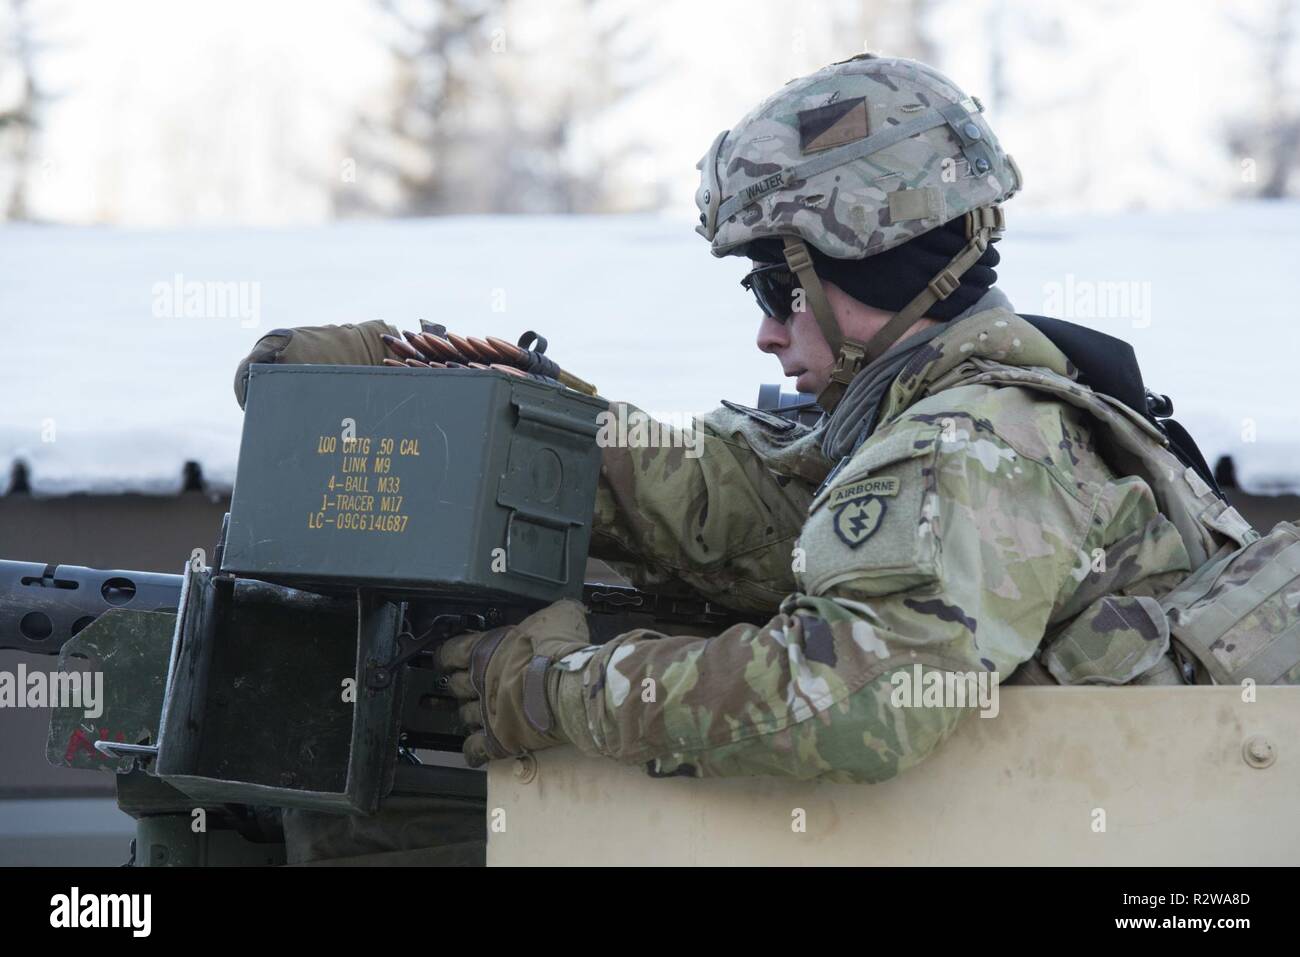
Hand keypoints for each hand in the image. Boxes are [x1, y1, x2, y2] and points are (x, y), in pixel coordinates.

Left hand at [437, 599, 591, 766]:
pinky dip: (473, 749)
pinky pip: (473, 749)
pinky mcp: (498, 739)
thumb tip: (567, 608)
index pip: (450, 652)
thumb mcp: (561, 615)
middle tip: (467, 686)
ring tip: (480, 713)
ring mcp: (486, 712)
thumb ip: (556, 611)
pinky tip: (477, 748)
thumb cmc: (562, 650)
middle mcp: (480, 680)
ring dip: (470, 714)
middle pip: (456, 686)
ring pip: (464, 716)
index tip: (448, 659)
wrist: (570, 687)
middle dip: (461, 686)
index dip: (447, 656)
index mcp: (487, 649)